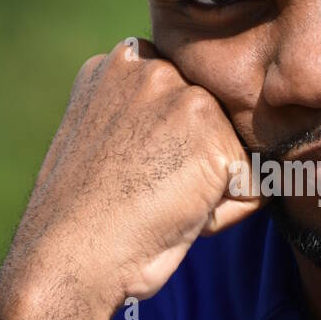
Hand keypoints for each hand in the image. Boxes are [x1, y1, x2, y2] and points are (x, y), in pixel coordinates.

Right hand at [2, 38, 260, 316]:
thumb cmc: (81, 218)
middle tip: (146, 193)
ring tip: (159, 203)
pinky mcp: (213, 135)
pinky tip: (178, 218)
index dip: (170, 145)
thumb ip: (141, 117)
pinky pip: (252, 185)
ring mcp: (184, 96)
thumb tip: (184, 131)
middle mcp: (152, 66)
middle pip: (213, 121)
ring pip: (235, 151)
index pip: (183, 97)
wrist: (67, 256)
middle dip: (196, 160)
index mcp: (120, 63)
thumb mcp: (103, 139)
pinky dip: (225, 215)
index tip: (133, 173)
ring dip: (211, 187)